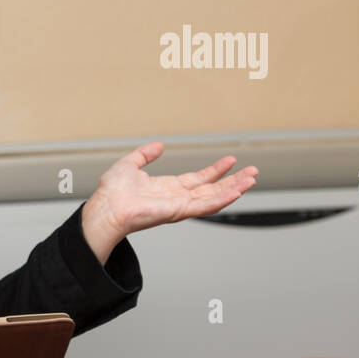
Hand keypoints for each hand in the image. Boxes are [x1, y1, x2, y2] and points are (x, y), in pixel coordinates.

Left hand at [84, 142, 258, 245]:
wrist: (106, 207)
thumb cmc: (112, 193)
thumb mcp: (129, 164)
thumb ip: (144, 155)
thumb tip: (158, 146)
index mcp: (167, 188)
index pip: (197, 179)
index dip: (215, 170)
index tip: (230, 161)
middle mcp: (176, 198)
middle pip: (212, 189)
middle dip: (233, 181)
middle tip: (252, 172)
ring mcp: (180, 206)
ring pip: (214, 198)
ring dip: (234, 189)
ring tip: (252, 179)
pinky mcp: (179, 211)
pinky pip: (206, 205)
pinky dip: (223, 199)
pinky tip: (237, 191)